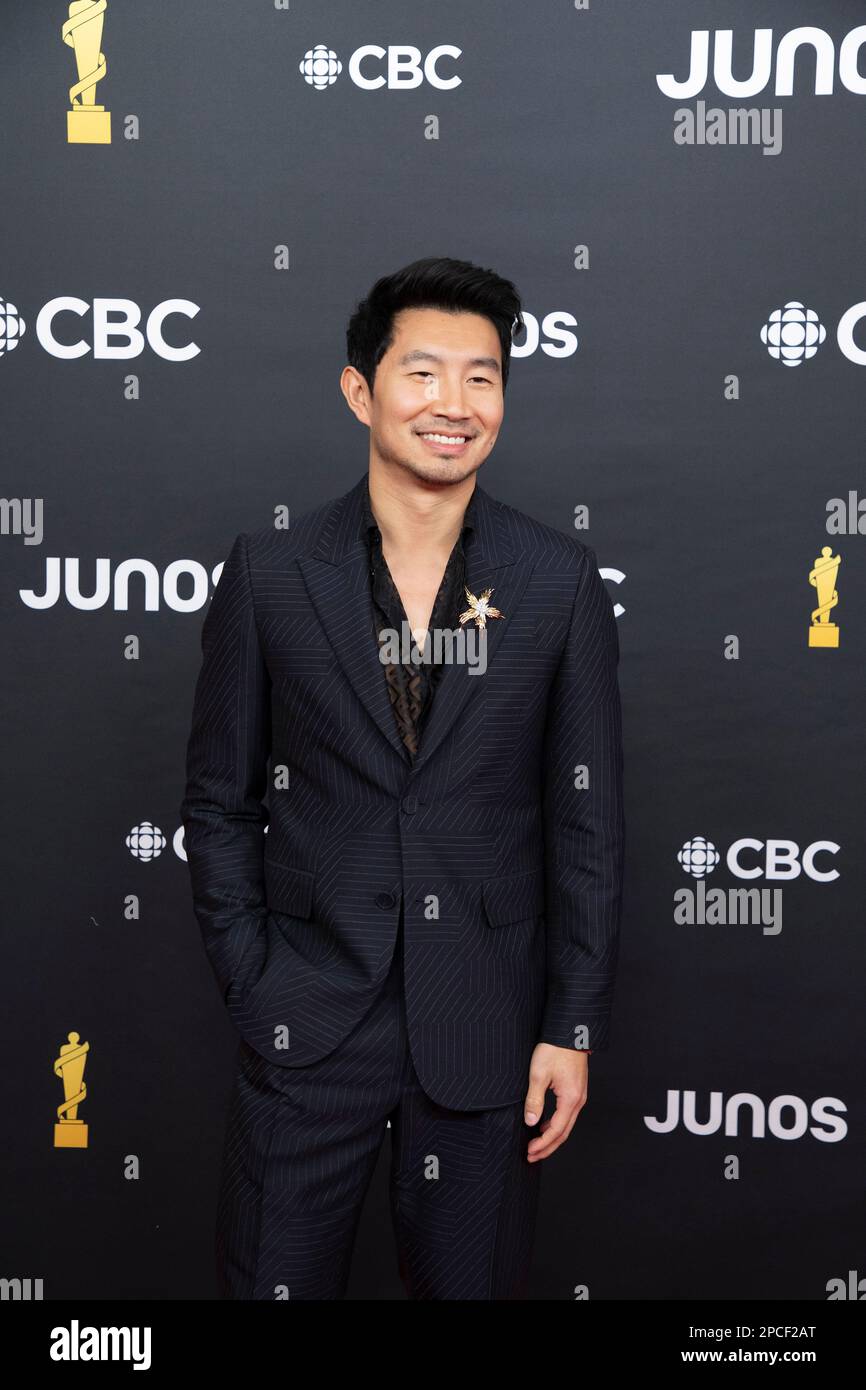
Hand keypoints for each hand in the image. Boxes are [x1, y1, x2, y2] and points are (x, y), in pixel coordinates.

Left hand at [523, 1043, 588, 1161]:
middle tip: (532, 1156)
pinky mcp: (576, 1090)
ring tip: (536, 1145)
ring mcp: (579, 1096)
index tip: (530, 1151)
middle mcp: (578, 1101)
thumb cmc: (555, 1049)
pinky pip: (567, 1115)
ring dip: (551, 1137)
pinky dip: (556, 1125)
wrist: (568, 1032)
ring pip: (566, 1125)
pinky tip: (544, 1125)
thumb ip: (534, 1100)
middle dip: (547, 1147)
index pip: (556, 1130)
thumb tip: (531, 1121)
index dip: (543, 1144)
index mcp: (570, 1099)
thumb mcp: (538, 1074)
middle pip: (564, 1133)